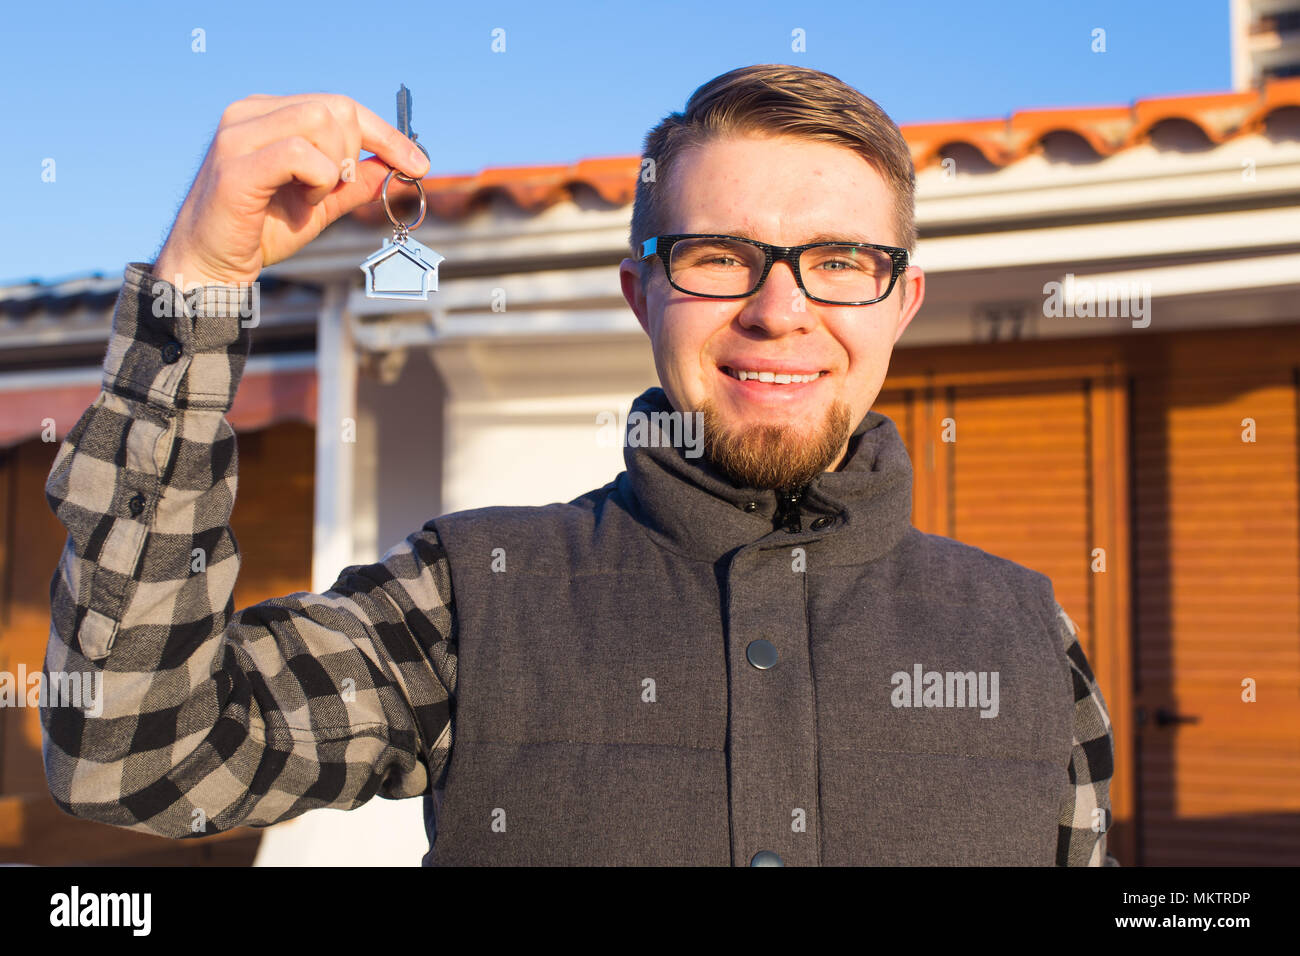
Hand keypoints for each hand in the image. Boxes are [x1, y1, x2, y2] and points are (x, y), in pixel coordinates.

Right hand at [152, 92, 428, 289]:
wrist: (211, 266)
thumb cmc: (260, 232)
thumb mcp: (319, 205)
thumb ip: (352, 184)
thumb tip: (394, 167)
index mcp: (266, 115)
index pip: (338, 105)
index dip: (385, 133)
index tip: (419, 163)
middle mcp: (248, 114)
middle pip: (334, 107)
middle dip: (355, 152)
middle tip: (338, 189)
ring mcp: (237, 135)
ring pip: (319, 122)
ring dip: (334, 167)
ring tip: (311, 197)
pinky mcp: (236, 166)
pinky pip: (299, 153)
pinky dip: (317, 180)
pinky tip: (303, 201)